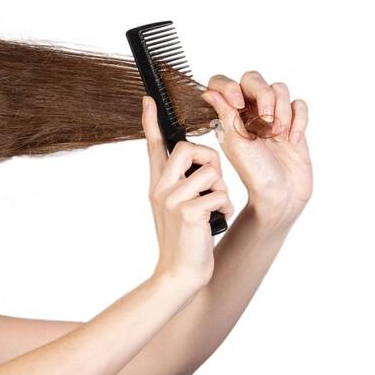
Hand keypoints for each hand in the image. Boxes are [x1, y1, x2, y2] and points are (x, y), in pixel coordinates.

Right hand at [142, 95, 233, 292]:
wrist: (179, 274)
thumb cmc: (184, 242)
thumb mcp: (176, 209)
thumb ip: (181, 185)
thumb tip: (200, 163)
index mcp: (157, 185)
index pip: (154, 147)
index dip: (151, 122)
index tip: (148, 100)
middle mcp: (161, 188)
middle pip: (189, 148)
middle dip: (210, 161)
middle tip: (212, 185)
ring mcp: (172, 199)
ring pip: (212, 172)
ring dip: (221, 192)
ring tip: (213, 211)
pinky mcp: (189, 211)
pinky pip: (220, 193)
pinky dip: (225, 208)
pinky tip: (215, 223)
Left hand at [200, 71, 311, 226]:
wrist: (280, 194)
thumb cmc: (254, 174)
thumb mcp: (235, 143)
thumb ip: (225, 114)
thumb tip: (209, 92)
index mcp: (230, 115)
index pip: (223, 83)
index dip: (230, 86)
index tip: (238, 105)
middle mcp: (250, 112)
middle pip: (254, 79)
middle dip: (263, 95)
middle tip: (266, 120)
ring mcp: (273, 115)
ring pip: (279, 88)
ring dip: (282, 111)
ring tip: (278, 136)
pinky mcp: (294, 122)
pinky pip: (299, 104)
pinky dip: (298, 120)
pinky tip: (292, 140)